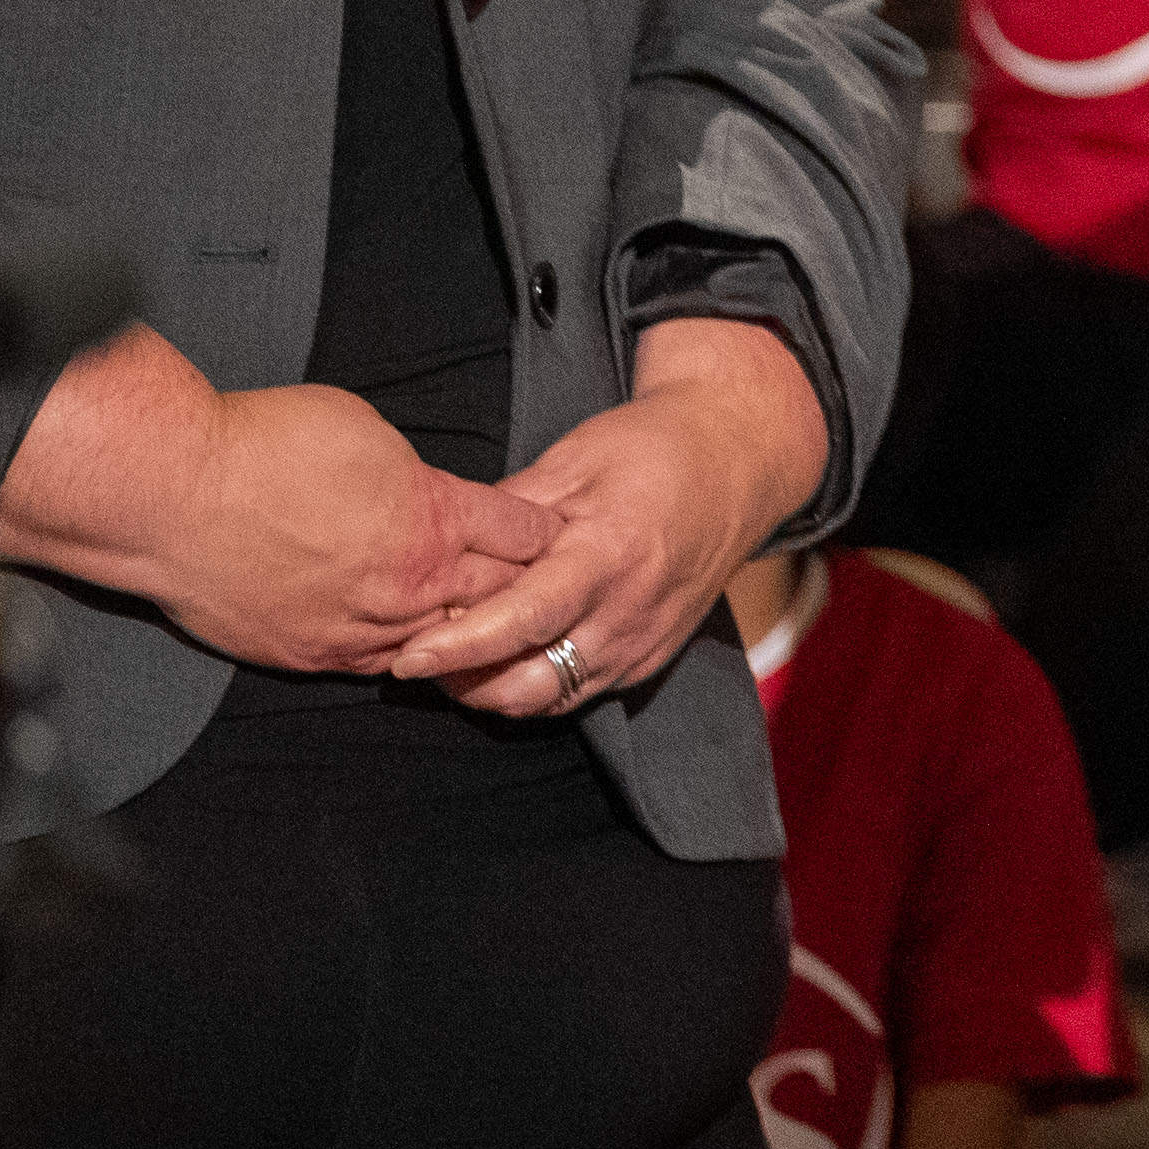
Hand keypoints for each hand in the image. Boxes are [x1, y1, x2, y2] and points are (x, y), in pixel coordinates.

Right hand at [147, 381, 561, 675]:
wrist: (170, 495)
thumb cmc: (265, 447)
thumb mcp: (371, 434)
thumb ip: (417, 478)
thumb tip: (431, 495)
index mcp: (434, 521)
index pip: (525, 536)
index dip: (544, 532)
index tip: (555, 534)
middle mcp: (407, 586)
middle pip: (498, 597)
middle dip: (523, 588)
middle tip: (544, 587)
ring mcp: (356, 629)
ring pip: (441, 642)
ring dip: (465, 631)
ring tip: (488, 625)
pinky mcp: (308, 655)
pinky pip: (378, 665)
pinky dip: (404, 653)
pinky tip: (416, 645)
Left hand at [392, 317, 826, 715]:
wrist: (741, 459)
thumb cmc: (653, 448)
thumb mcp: (573, 460)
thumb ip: (508, 514)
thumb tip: (443, 552)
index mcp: (611, 554)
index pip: (522, 621)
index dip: (458, 646)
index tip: (407, 656)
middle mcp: (631, 612)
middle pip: (529, 684)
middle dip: (463, 682)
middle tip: (420, 651)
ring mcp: (646, 641)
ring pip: (548, 700)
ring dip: (494, 689)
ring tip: (457, 654)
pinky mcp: (652, 656)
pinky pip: (577, 692)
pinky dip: (533, 684)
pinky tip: (508, 653)